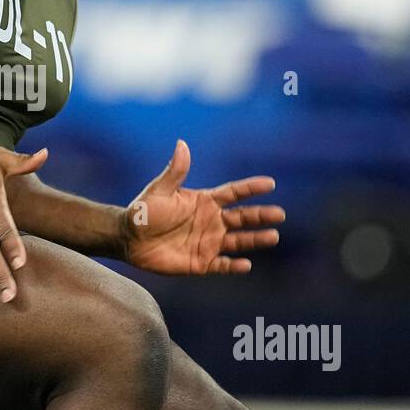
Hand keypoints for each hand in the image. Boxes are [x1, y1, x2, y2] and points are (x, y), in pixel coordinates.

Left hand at [122, 139, 283, 274]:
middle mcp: (212, 221)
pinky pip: (222, 265)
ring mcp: (209, 242)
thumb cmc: (145, 211)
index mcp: (205, 201)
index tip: (270, 183)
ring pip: (239, 241)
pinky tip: (246, 264)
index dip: (251, 188)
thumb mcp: (160, 190)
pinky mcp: (201, 262)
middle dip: (261, 216)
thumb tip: (182, 144)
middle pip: (243, 218)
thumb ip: (175, 171)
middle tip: (280, 214)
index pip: (234, 193)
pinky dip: (234, 266)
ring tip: (273, 236)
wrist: (129, 238)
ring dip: (256, 239)